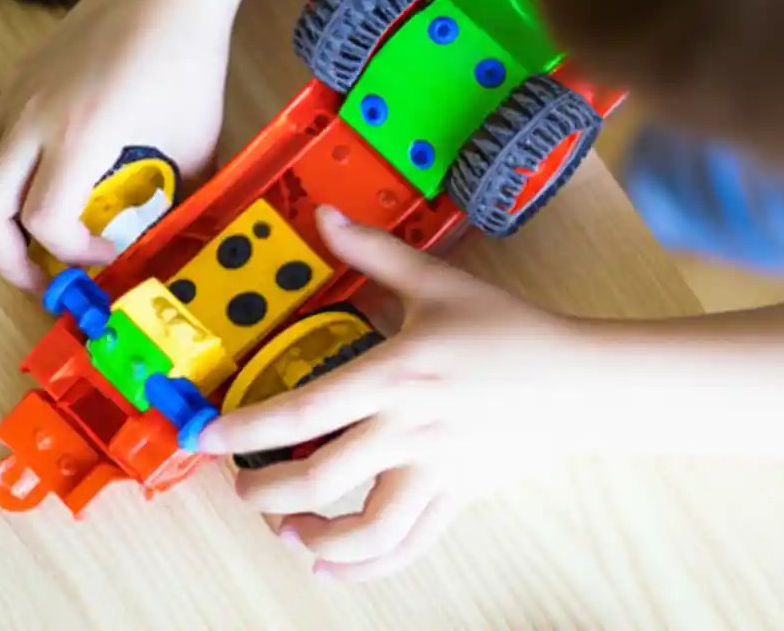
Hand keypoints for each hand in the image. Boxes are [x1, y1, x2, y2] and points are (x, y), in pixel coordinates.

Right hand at [0, 0, 288, 291]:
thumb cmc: (185, 61)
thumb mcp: (194, 142)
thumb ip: (176, 197)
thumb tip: (170, 239)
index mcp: (79, 137)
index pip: (46, 221)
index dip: (75, 254)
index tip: (108, 256)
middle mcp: (32, 119)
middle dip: (5, 258)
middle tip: (39, 282)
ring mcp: (14, 97)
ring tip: (16, 241)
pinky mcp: (12, 79)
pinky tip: (12, 180)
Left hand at [197, 206, 595, 581]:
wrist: (577, 380)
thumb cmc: (511, 332)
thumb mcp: (439, 283)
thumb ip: (375, 253)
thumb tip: (325, 215)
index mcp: (396, 375)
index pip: (303, 411)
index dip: (246, 429)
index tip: (206, 439)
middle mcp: (408, 430)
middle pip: (320, 478)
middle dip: (264, 491)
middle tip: (240, 487)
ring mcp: (434, 471)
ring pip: (363, 529)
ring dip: (313, 539)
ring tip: (284, 531)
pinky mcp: (456, 497)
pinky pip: (407, 545)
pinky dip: (364, 567)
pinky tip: (331, 568)